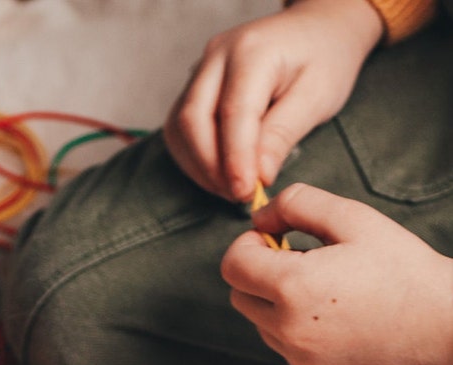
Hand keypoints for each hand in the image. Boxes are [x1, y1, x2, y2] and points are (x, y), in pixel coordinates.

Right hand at [165, 0, 382, 203]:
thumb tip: (257, 176)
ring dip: (198, 167)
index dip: (234, 159)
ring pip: (179, 129)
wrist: (318, 29)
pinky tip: (218, 172)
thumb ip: (283, 134)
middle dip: (210, 168)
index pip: (232, 113)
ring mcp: (201, 69)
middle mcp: (217, 55)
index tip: (245, 193)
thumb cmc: (325, 57)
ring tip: (229, 187)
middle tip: (239, 194)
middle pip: (193, 121)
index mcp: (253, 51)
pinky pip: (179, 129)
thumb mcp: (318, 95)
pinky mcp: (194, 86)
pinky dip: (194, 157)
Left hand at [221, 183, 452, 364]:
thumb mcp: (353, 220)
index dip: (247, 244)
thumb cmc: (401, 267)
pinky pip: (287, 348)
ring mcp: (298, 358)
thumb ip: (298, 206)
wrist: (441, 323)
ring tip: (327, 288)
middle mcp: (286, 329)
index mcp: (292, 287)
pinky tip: (338, 316)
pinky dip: (298, 329)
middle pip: (240, 296)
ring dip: (278, 303)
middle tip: (298, 258)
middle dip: (258, 273)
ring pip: (262, 324)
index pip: (233, 265)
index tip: (271, 237)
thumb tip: (259, 215)